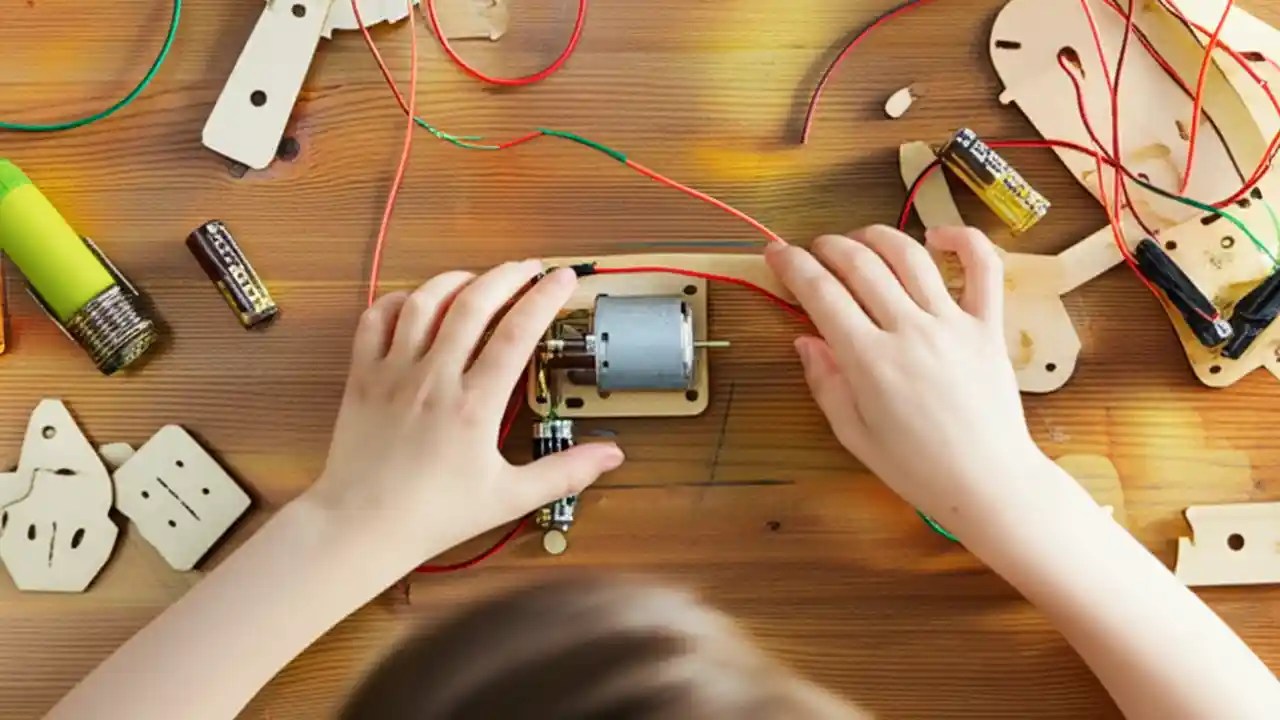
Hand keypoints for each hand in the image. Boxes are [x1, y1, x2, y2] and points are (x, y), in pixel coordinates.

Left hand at [306, 261, 624, 565]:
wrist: (361, 527)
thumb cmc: (433, 515)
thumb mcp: (509, 498)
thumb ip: (564, 472)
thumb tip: (611, 454)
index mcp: (474, 406)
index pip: (517, 333)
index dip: (545, 298)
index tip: (563, 279)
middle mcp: (434, 380)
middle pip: (474, 304)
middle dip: (507, 276)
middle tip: (529, 268)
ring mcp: (394, 373)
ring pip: (425, 302)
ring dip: (456, 280)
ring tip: (479, 279)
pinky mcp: (362, 377)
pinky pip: (376, 319)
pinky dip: (400, 301)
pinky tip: (419, 303)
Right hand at [766, 226, 1046, 523]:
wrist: (988, 483)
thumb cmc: (918, 468)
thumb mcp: (854, 434)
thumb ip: (825, 382)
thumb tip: (805, 339)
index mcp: (870, 362)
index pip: (821, 294)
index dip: (792, 265)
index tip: (777, 252)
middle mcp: (910, 332)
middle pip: (860, 264)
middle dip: (827, 247)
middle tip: (814, 250)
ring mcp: (952, 324)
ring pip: (909, 255)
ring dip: (876, 236)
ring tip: (859, 240)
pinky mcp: (988, 326)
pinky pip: (982, 268)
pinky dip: (961, 239)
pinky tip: (936, 236)